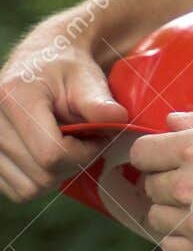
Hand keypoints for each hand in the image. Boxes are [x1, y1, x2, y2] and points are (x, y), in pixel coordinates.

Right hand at [0, 35, 129, 202]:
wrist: (41, 61)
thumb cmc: (67, 68)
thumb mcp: (86, 77)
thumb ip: (99, 101)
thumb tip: (119, 118)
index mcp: (14, 97)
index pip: (51, 154)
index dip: (83, 154)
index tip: (99, 137)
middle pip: (40, 176)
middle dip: (73, 164)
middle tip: (87, 141)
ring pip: (28, 189)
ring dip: (56, 175)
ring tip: (68, 145)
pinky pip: (17, 189)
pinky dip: (39, 180)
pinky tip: (50, 154)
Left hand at [129, 99, 192, 250]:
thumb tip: (171, 121)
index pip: (143, 153)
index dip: (154, 152)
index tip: (168, 155)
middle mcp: (187, 187)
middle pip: (150, 186)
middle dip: (166, 180)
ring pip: (156, 218)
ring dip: (171, 210)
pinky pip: (170, 248)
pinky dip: (180, 238)